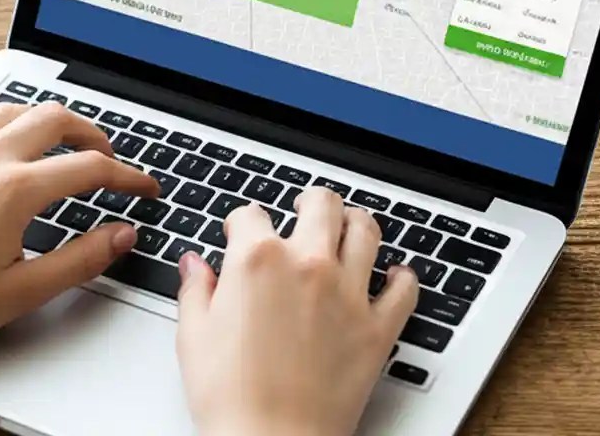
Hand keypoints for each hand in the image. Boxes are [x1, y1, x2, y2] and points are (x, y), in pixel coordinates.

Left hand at [0, 101, 159, 362]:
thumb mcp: (24, 291)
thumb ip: (82, 259)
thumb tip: (121, 236)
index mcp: (13, 191)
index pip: (91, 169)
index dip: (128, 177)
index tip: (144, 189)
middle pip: (56, 119)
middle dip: (94, 135)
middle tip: (111, 160)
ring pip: (16, 111)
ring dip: (51, 122)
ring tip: (69, 145)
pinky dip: (13, 126)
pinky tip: (16, 150)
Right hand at [176, 187, 418, 435]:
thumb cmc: (231, 399)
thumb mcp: (193, 338)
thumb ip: (196, 291)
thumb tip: (195, 266)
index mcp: (258, 260)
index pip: (250, 214)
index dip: (240, 222)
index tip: (240, 231)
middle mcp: (308, 265)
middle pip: (321, 203)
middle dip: (309, 201)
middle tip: (304, 208)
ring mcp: (349, 293)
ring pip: (366, 230)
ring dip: (356, 223)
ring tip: (348, 227)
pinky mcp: (378, 327)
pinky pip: (405, 288)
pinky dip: (403, 277)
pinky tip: (395, 274)